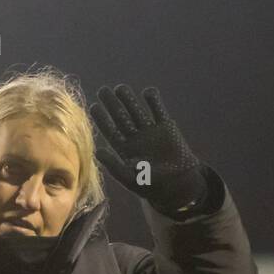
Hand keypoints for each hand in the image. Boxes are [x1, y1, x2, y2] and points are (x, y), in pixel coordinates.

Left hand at [89, 84, 207, 213]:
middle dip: (112, 104)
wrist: (179, 184)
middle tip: (103, 91)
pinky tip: (147, 92)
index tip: (94, 107)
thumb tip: (98, 151)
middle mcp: (136, 138)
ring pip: (137, 111)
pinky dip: (154, 101)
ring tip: (120, 88)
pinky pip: (158, 111)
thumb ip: (113, 165)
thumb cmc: (152, 185)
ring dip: (129, 100)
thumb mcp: (130, 178)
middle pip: (121, 117)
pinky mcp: (166, 127)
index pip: (110, 131)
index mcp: (125, 149)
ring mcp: (151, 131)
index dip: (102, 119)